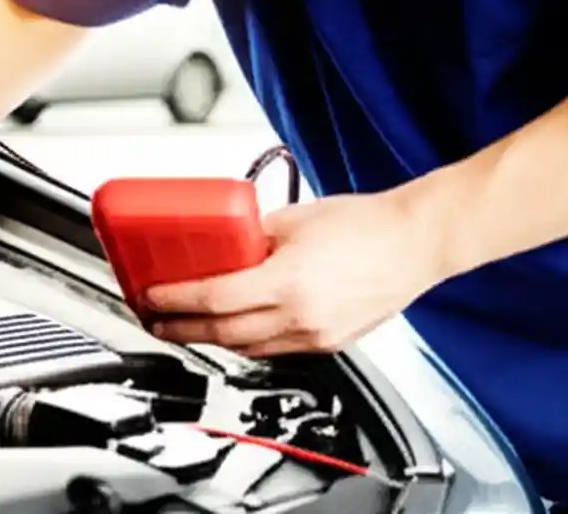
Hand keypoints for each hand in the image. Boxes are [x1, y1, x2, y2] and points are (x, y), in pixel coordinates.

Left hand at [142, 192, 449, 357]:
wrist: (417, 242)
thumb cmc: (367, 225)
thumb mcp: (294, 219)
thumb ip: (251, 236)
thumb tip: (219, 245)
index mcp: (288, 282)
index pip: (214, 299)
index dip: (175, 300)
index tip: (150, 296)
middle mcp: (301, 316)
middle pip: (222, 333)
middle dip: (180, 329)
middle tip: (154, 319)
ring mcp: (316, 335)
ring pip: (246, 347)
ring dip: (211, 339)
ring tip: (184, 325)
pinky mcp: (328, 343)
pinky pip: (273, 349)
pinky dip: (245, 341)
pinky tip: (231, 329)